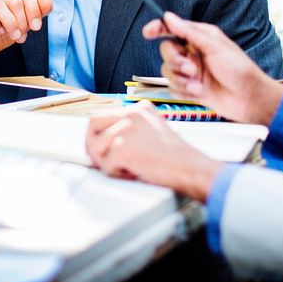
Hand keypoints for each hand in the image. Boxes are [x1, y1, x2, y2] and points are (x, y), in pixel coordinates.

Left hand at [86, 102, 220, 200]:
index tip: (98, 147)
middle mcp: (131, 113)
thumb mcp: (152, 131)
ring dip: (107, 162)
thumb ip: (130, 130)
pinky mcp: (123, 146)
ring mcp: (126, 129)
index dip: (96, 133)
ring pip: (97, 147)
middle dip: (92, 144)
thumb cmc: (176, 157)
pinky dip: (116, 173)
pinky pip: (106, 164)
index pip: (103, 115)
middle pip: (93, 124)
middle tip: (99, 160)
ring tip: (126, 168)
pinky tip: (133, 172)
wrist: (191, 168)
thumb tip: (101, 142)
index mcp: (139, 108)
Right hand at [144, 12, 282, 125]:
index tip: (148, 32)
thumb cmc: (239, 69)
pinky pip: (173, 88)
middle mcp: (192, 53)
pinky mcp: (190, 88)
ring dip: (181, 79)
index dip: (158, 28)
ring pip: (167, 71)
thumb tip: (169, 17)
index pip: (172, 29)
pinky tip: (199, 92)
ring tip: (198, 82)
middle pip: (166, 51)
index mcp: (199, 38)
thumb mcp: (215, 46)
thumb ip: (189, 32)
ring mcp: (190, 71)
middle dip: (176, 61)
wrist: (248, 99)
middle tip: (191, 68)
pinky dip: (184, 91)